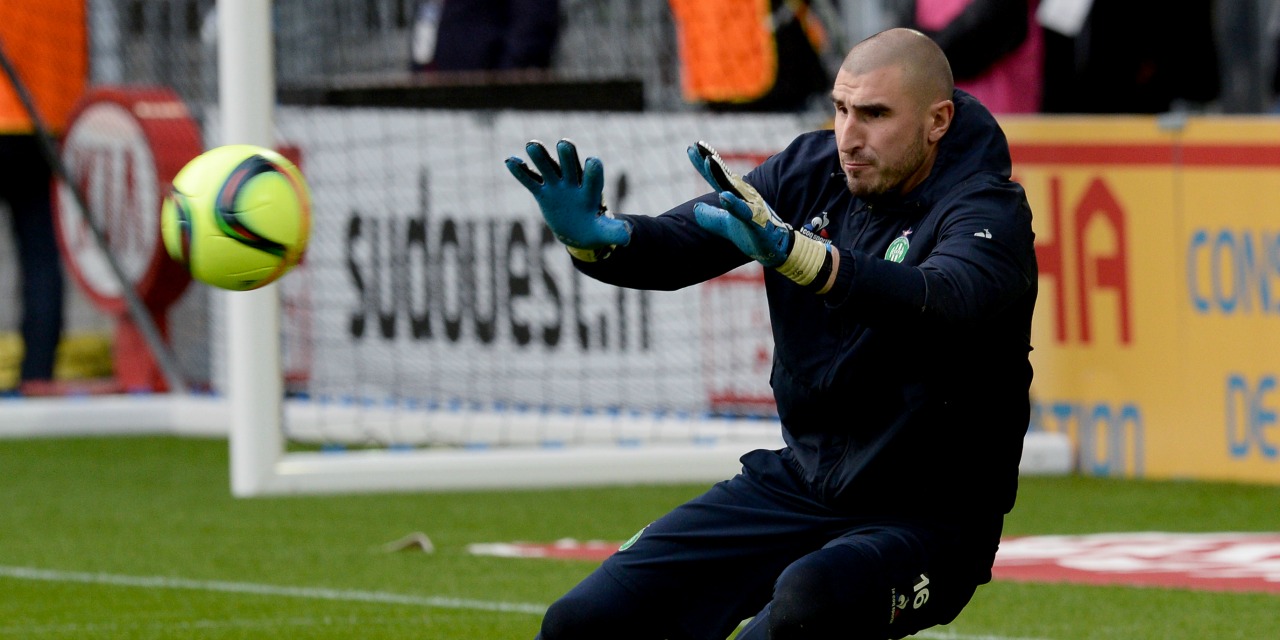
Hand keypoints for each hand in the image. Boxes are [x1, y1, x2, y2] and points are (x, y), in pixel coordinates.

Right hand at [505, 139, 630, 256]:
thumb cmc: (594, 229)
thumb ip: (615, 232)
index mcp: (591, 191)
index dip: (593, 171)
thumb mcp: (605, 233)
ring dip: (541, 157)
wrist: (578, 231)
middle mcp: (574, 183)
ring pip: (548, 168)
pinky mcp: (543, 192)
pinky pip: (530, 180)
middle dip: (568, 156)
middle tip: (564, 144)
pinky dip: (521, 172)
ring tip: (531, 145)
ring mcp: (557, 186)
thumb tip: (628, 236)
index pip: (593, 178)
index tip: (592, 162)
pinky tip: (510, 160)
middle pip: (571, 166)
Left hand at [688, 140, 830, 288]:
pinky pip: (745, 211)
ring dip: (720, 174)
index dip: (703, 163)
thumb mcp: (726, 225)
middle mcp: (743, 196)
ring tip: (708, 160)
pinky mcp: (756, 221)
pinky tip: (724, 196)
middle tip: (696, 146)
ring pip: (733, 188)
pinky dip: (735, 204)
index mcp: (735, 196)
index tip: (691, 147)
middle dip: (710, 160)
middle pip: (722, 176)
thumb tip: (696, 208)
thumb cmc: (752, 233)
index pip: (716, 177)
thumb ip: (711, 216)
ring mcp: (750, 207)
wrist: (775, 248)